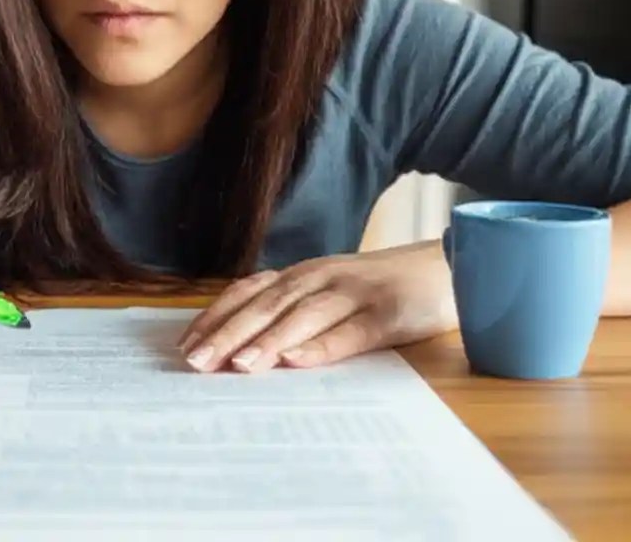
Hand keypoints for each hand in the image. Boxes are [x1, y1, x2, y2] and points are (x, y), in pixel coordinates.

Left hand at [177, 241, 456, 372]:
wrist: (447, 266)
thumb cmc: (379, 289)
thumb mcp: (329, 293)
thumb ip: (291, 312)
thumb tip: (240, 347)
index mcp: (301, 276)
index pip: (247, 294)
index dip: (214, 318)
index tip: (183, 346)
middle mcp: (320, 279)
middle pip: (266, 306)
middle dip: (227, 334)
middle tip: (195, 363)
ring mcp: (354, 293)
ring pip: (301, 316)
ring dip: (267, 340)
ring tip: (238, 365)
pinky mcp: (388, 312)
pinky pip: (351, 331)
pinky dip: (322, 345)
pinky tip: (298, 361)